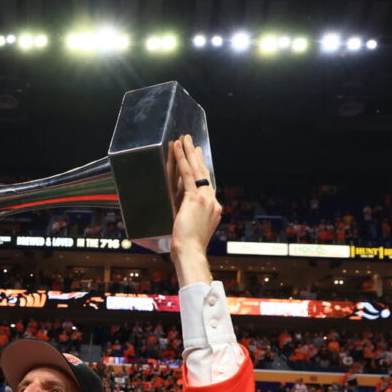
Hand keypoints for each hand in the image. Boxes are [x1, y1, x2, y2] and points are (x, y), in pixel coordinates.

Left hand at [168, 135, 219, 285]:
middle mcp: (213, 202)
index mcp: (214, 210)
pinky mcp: (194, 198)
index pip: (208, 186)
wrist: (190, 252)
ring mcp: (206, 199)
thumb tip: (182, 212)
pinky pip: (187, 173)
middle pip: (205, 174)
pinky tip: (176, 147)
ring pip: (197, 170)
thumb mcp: (192, 230)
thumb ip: (190, 218)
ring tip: (184, 138)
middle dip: (198, 157)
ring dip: (189, 152)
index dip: (203, 171)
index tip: (200, 160)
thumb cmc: (188, 248)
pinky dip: (182, 158)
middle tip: (192, 143)